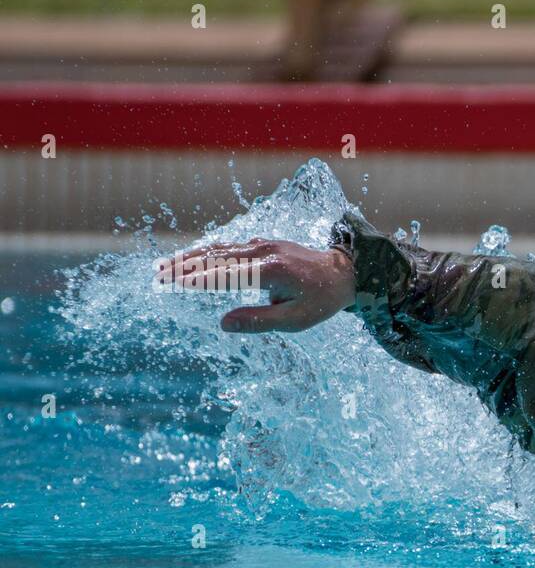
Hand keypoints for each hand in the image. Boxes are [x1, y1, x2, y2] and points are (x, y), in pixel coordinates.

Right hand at [171, 238, 354, 332]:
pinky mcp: (264, 243)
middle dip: (183, 266)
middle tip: (156, 275)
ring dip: (190, 256)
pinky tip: (190, 258)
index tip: (171, 283)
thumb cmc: (320, 301)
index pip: (224, 275)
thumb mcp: (294, 319)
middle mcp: (263, 252)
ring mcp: (263, 244)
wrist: (344, 274)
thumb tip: (224, 323)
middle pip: (215, 257)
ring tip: (164, 265)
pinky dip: (207, 251)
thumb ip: (259, 321)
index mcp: (271, 270)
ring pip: (219, 248)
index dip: (196, 280)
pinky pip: (229, 246)